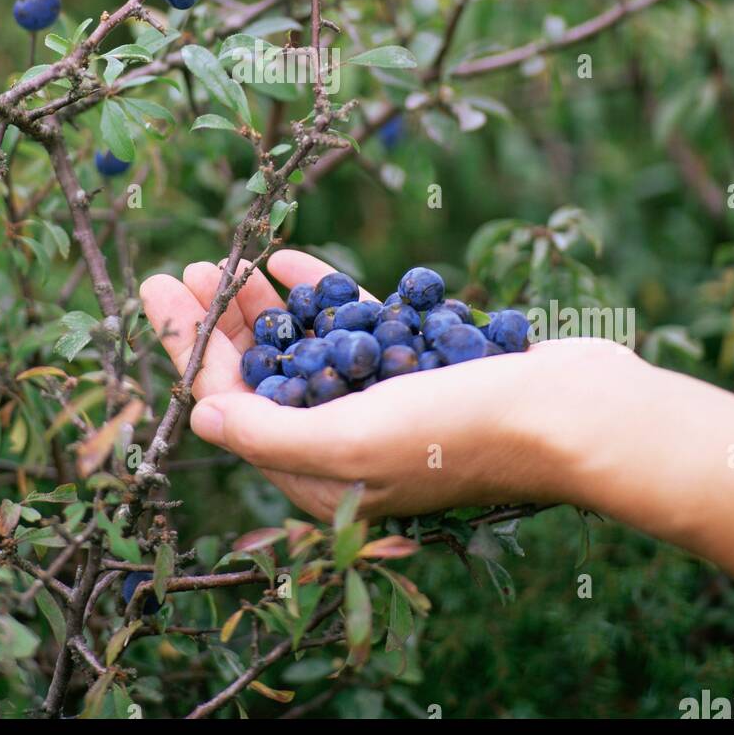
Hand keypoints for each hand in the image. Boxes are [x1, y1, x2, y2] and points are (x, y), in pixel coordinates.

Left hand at [142, 248, 733, 585]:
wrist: (573, 412)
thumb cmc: (459, 431)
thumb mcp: (351, 442)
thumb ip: (270, 433)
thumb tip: (200, 417)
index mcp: (320, 477)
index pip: (231, 406)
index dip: (188, 346)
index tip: (160, 288)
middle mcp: (345, 443)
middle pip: (261, 374)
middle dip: (219, 321)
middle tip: (185, 267)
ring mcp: (383, 401)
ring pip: (303, 345)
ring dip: (263, 302)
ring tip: (228, 257)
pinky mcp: (417, 364)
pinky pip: (353, 324)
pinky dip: (322, 293)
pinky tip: (289, 261)